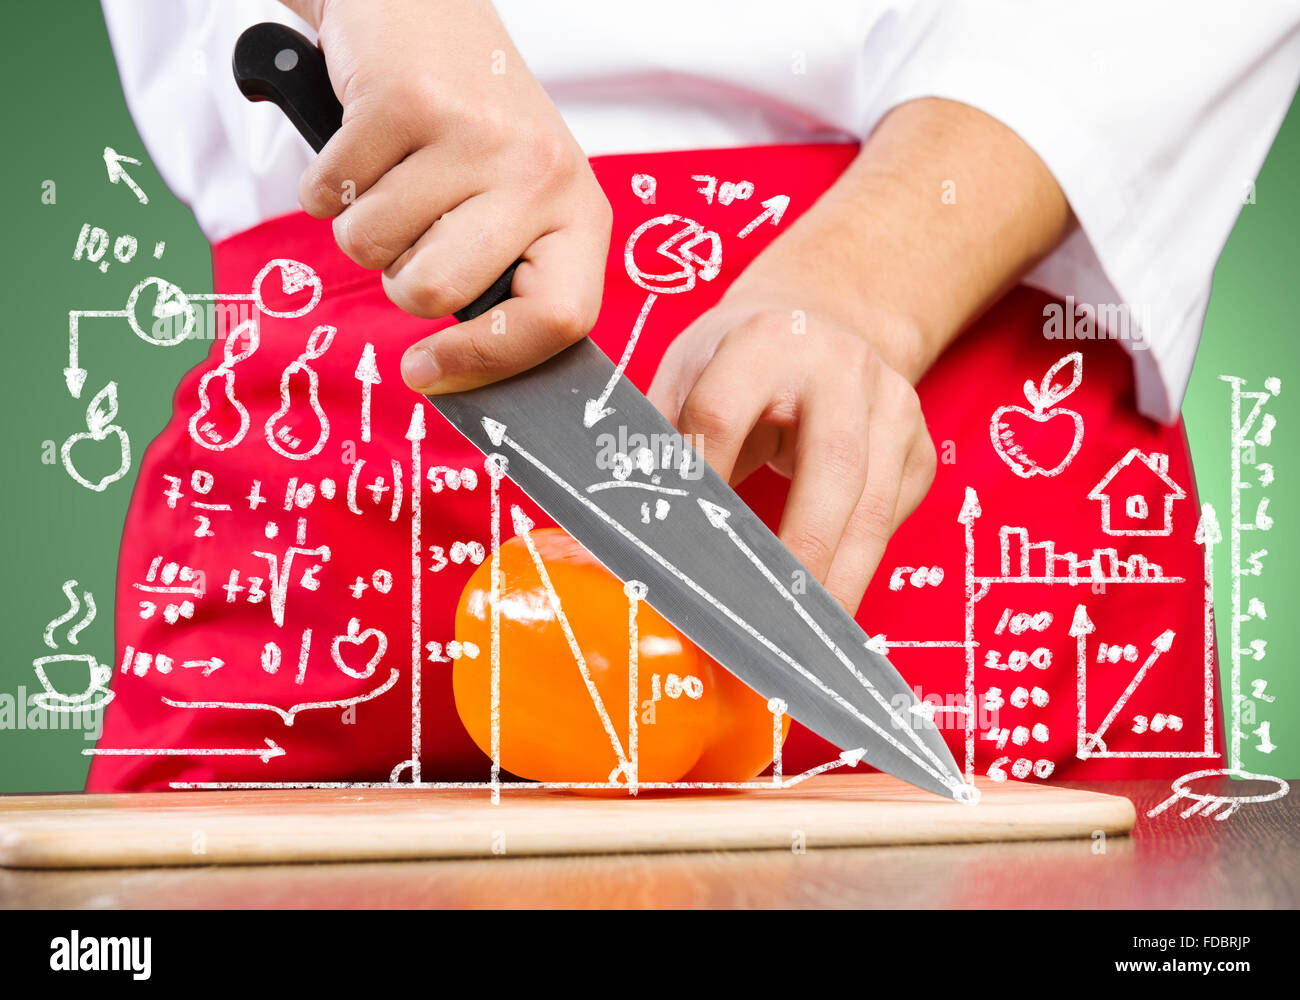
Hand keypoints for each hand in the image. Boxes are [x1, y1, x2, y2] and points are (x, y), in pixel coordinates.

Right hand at [291, 0, 611, 392]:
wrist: (424, 10)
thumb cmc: (471, 127)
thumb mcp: (517, 204)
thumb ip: (506, 282)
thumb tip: (455, 378)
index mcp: (579, 213)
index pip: (558, 321)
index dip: (487, 363)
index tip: (427, 372)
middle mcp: (540, 173)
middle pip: (435, 293)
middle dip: (399, 276)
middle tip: (413, 226)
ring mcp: (474, 134)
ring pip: (371, 247)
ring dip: (359, 222)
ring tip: (392, 174)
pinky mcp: (405, 99)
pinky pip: (327, 194)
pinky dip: (323, 180)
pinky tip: (362, 141)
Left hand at [647, 301, 936, 611]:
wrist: (827, 323)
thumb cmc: (741, 361)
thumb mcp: (689, 373)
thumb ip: (660, 442)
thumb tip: (619, 536)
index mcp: (763, 340)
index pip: (723, 412)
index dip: (700, 478)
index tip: (677, 542)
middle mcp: (840, 366)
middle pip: (831, 463)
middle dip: (802, 546)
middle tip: (771, 615)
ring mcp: (892, 406)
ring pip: (874, 502)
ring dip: (842, 574)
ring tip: (806, 634)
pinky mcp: (919, 447)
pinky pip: (894, 518)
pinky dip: (861, 566)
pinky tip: (831, 606)